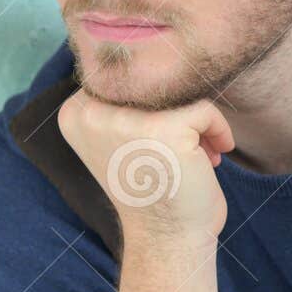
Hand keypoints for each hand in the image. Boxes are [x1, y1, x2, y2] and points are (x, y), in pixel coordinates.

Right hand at [57, 91, 234, 242]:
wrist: (168, 239)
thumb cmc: (152, 189)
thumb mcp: (122, 137)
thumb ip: (124, 99)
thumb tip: (161, 51)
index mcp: (75, 112)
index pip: (128, 78)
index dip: (152, 107)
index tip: (154, 146)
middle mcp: (92, 113)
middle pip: (155, 81)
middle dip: (176, 113)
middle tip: (179, 153)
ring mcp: (126, 120)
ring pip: (181, 93)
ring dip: (197, 124)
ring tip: (193, 156)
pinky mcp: (165, 129)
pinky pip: (206, 110)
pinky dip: (217, 132)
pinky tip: (209, 160)